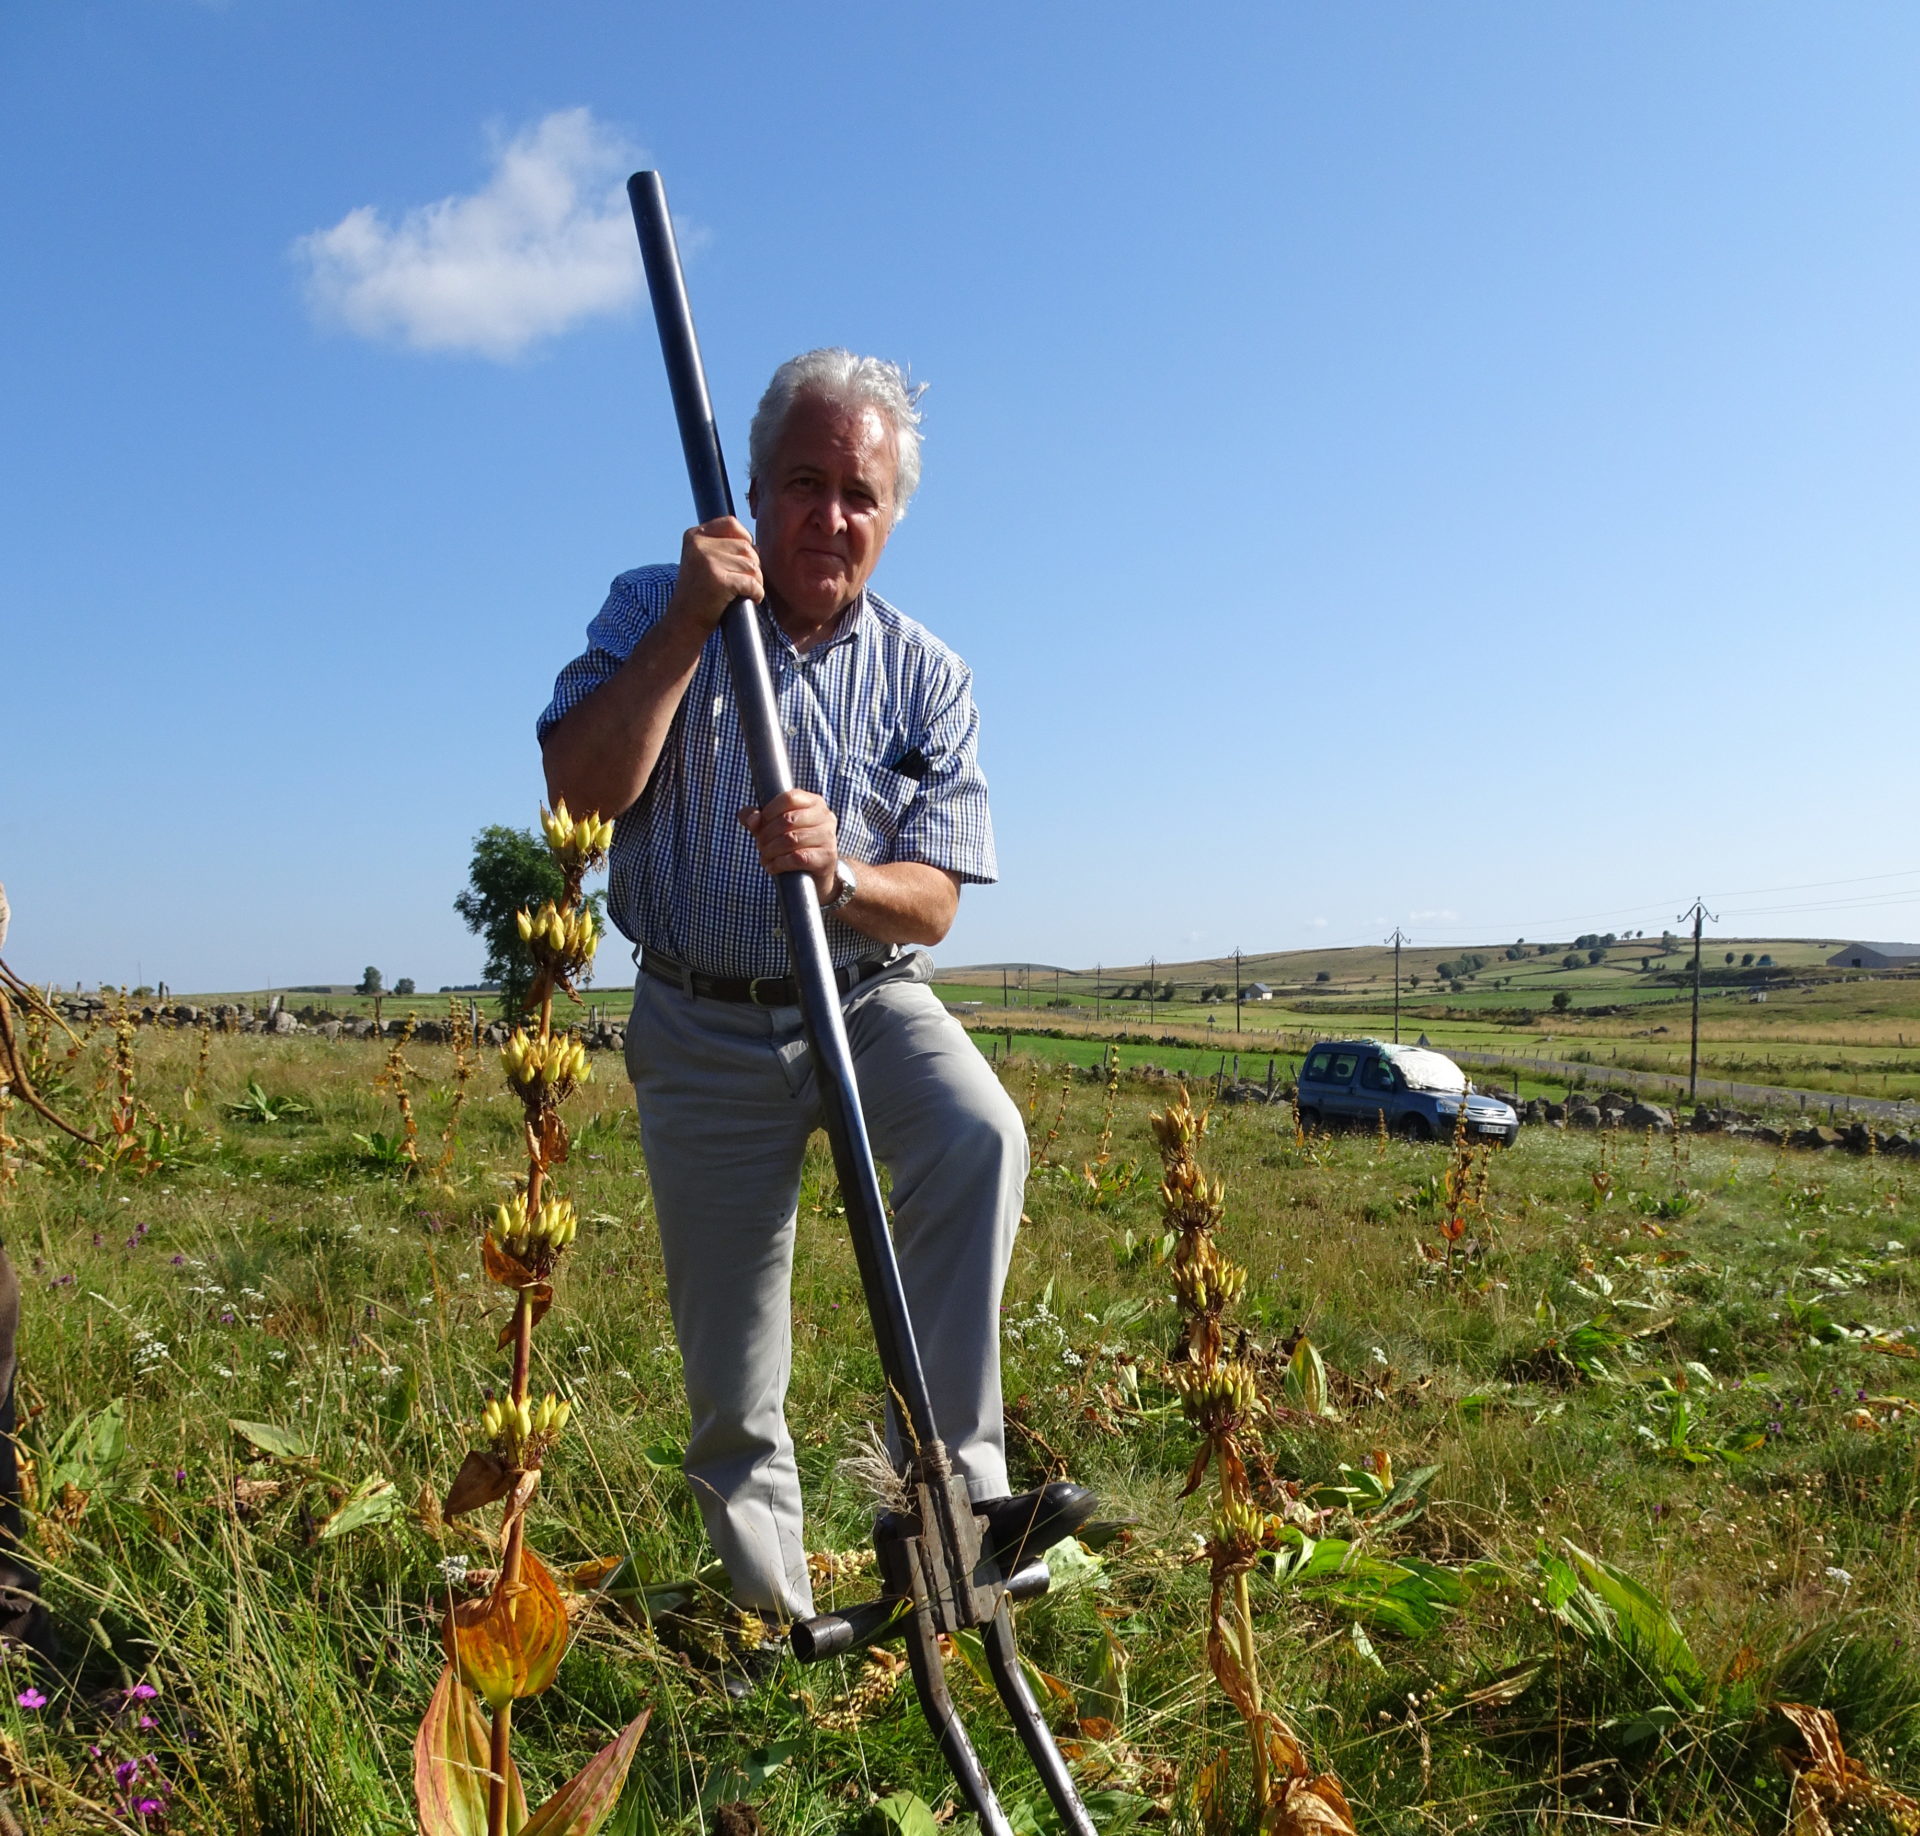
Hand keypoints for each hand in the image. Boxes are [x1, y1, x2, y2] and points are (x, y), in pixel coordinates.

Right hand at [666, 517, 762, 633]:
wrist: (684, 623)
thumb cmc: (700, 594)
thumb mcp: (702, 562)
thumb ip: (723, 547)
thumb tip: (757, 546)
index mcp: (693, 536)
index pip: (731, 523)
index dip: (744, 539)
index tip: (742, 561)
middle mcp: (698, 545)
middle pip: (745, 546)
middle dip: (752, 566)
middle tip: (744, 583)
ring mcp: (707, 561)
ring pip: (752, 564)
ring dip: (756, 581)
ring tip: (745, 592)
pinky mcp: (718, 580)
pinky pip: (752, 582)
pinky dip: (757, 593)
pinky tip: (751, 599)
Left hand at [739, 789, 840, 900]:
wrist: (814, 873)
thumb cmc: (791, 843)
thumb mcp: (772, 825)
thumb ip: (756, 816)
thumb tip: (752, 820)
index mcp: (813, 802)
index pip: (789, 798)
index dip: (769, 811)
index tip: (759, 824)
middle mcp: (825, 816)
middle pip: (788, 819)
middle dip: (767, 834)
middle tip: (760, 845)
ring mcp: (828, 837)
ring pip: (791, 839)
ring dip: (771, 851)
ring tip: (765, 857)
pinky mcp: (827, 857)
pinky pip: (798, 858)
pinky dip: (780, 863)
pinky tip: (773, 867)